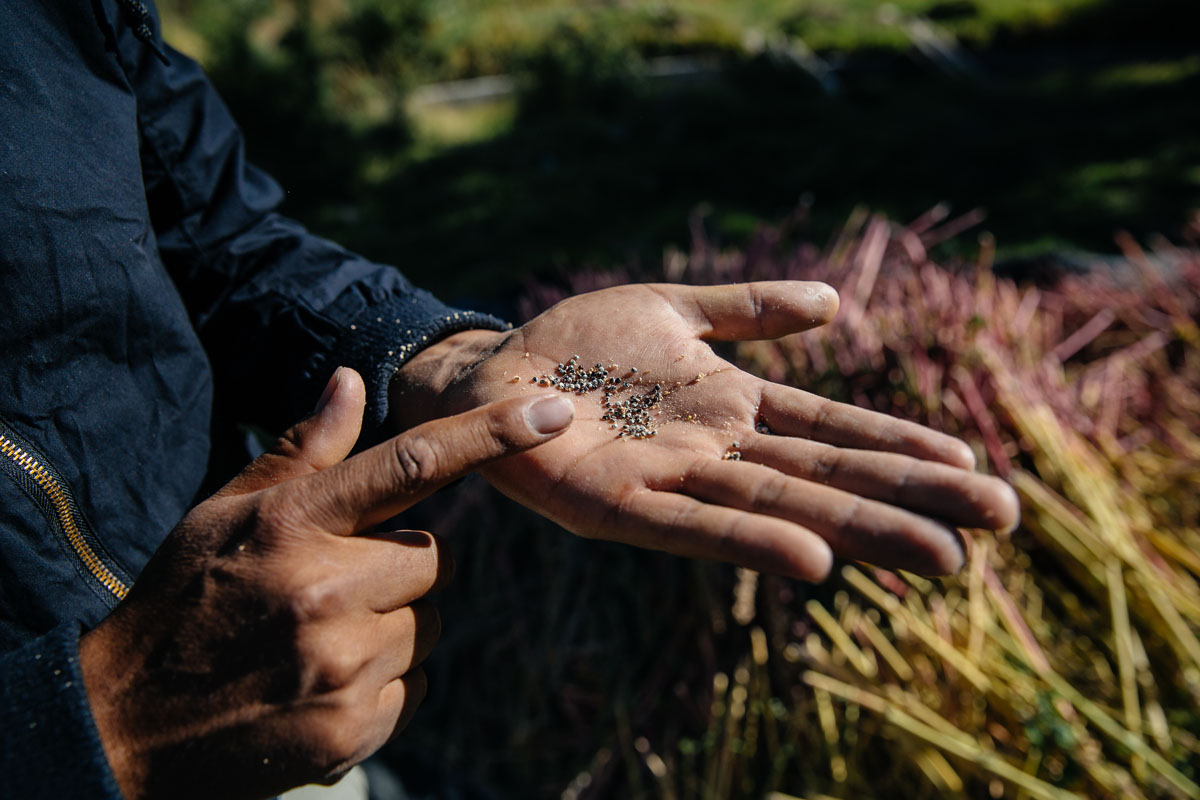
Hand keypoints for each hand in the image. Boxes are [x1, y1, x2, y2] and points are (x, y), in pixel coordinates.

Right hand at [79, 368, 573, 799]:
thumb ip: (302, 451)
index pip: (412, 464)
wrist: (125, 723)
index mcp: (293, 523)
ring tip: (318, 638)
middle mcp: (323, 591)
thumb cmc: (183, 600)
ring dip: (391, 625)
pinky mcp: (350, 729)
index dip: (491, 435)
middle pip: (433, 557)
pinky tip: (322, 682)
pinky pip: (414, 685)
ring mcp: (339, 666)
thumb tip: (351, 380)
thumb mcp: (223, 512)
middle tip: (336, 583)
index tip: (554, 412)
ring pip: (427, 623)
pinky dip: (382, 682)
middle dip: (399, 564)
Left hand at [391, 282, 1018, 580]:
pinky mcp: (615, 503)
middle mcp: (715, 450)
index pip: (832, 428)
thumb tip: (836, 305)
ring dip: (857, 530)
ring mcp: (671, 479)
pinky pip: (692, 527)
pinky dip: (752, 545)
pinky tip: (813, 565)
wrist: (489, 371)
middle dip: (910, 497)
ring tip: (937, 554)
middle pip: (826, 474)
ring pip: (779, 508)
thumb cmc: (576, 343)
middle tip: (1001, 521)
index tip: (973, 464)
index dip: (900, 445)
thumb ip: (747, 309)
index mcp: (733, 404)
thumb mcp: (671, 308)